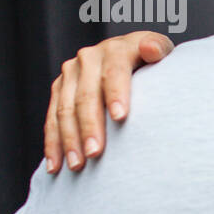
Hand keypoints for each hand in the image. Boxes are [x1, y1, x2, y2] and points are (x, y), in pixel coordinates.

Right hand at [45, 32, 174, 172]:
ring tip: (77, 164)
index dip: (117, 93)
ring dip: (69, 139)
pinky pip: (51, 118)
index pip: (114, 72)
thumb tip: (151, 49)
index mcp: (116, 49)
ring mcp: (71, 74)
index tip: (120, 117)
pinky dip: (52, 143)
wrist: (131, 55)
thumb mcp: (161, 51)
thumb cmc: (153, 61)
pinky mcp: (59, 89)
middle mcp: (89, 58)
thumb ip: (157, 49)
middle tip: (95, 153)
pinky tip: (56, 165)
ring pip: (65, 109)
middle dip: (90, 125)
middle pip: (86, 95)